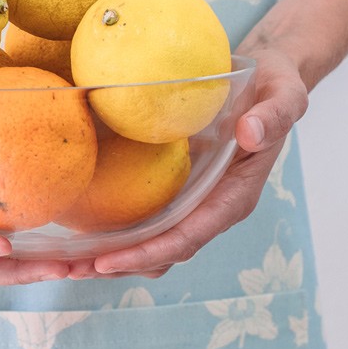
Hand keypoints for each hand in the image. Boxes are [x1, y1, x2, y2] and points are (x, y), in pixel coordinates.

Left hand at [68, 42, 307, 278]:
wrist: (268, 77)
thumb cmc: (275, 86)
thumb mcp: (283, 95)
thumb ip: (273, 116)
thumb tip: (250, 133)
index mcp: (234, 195)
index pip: (189, 236)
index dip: (149, 252)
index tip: (109, 261)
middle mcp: (211, 205)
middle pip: (163, 251)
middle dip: (119, 264)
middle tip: (69, 270)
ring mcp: (192, 197)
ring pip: (150, 240)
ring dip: (110, 254)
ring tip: (64, 262)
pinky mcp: (176, 182)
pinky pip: (144, 212)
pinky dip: (113, 225)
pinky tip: (77, 224)